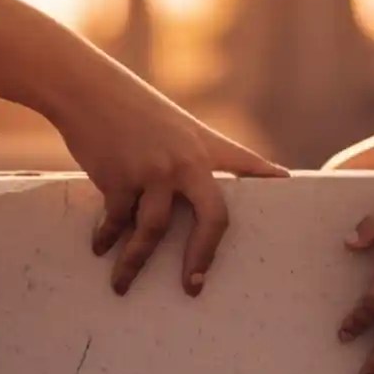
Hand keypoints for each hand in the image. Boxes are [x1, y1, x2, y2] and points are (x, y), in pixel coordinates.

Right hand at [55, 78, 286, 296]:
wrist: (85, 87)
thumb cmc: (126, 104)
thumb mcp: (169, 123)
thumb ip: (184, 154)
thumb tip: (183, 191)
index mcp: (203, 145)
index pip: (247, 164)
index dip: (270, 178)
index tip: (288, 188)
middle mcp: (186, 161)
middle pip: (213, 217)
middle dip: (203, 256)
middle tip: (193, 285)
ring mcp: (154, 171)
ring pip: (154, 231)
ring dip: (134, 263)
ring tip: (122, 286)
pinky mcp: (120, 178)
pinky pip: (118, 221)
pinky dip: (107, 238)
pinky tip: (100, 248)